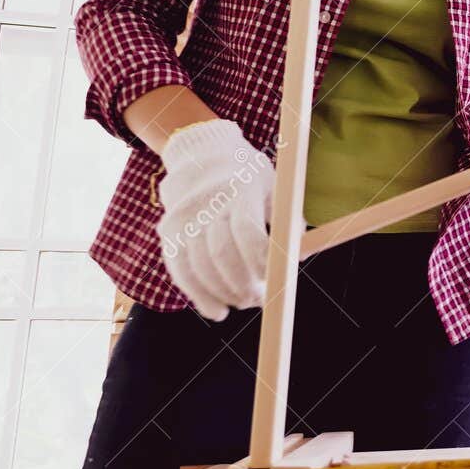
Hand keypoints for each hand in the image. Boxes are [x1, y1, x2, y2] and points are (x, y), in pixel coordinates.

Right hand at [154, 118, 275, 320]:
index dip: (261, 257)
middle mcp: (207, 204)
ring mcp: (185, 219)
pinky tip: (217, 312)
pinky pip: (180, 270)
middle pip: (221, 253)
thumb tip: (300, 254)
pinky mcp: (170, 232)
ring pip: (199, 266)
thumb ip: (287, 218)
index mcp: (239, 190)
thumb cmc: (249, 177)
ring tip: (244, 303)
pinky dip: (199, 296)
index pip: (246, 229)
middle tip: (259, 298)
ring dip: (223, 293)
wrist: (201, 157)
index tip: (274, 276)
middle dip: (243, 284)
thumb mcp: (273, 185)